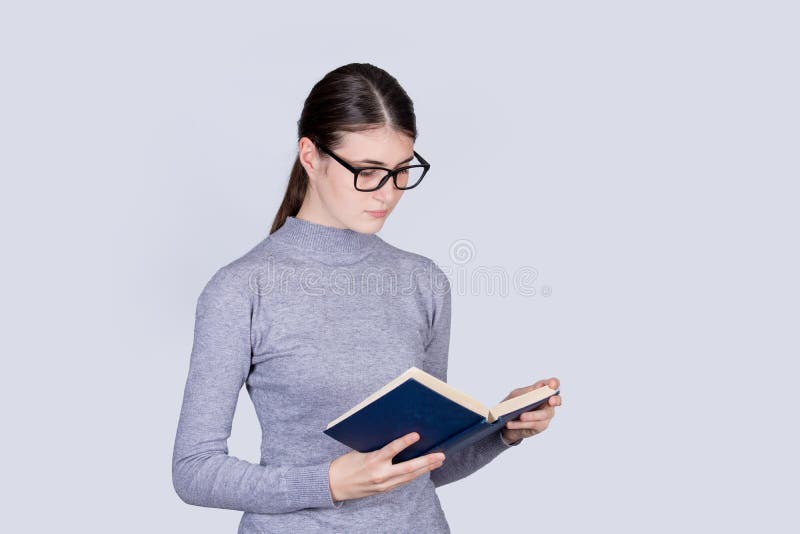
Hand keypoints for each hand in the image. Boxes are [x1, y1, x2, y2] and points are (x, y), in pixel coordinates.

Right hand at [328, 432, 444, 502]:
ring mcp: (383, 484)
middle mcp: (380, 474)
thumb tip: (395, 438)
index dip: (405, 442)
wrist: (332, 485)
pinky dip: (414, 475)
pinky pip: (402, 481)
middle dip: (427, 461)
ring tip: (438, 461)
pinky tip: (424, 470)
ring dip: (425, 468)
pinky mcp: (383, 490)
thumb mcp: (360, 451)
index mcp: (372, 461)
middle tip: (441, 455)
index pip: (392, 449)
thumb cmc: (344, 465)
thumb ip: (377, 447)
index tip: (417, 434)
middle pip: (409, 468)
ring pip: (409, 476)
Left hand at [500, 377, 560, 444]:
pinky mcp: (541, 426)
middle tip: (551, 400)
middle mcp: (547, 402)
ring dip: (532, 415)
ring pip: (544, 415)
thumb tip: (534, 391)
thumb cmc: (513, 403)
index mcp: (542, 390)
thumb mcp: (516, 395)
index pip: (552, 384)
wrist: (505, 420)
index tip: (552, 384)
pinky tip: (510, 423)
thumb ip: (526, 392)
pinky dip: (521, 424)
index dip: (554, 383)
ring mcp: (546, 415)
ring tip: (521, 416)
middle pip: (556, 400)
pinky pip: (534, 424)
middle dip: (555, 400)